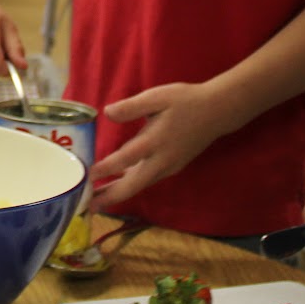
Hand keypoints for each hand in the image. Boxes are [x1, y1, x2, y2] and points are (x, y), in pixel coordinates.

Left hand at [86, 81, 230, 212]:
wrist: (217, 112)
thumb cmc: (184, 101)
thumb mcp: (157, 97)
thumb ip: (131, 107)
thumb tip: (107, 113)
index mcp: (154, 141)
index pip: (125, 159)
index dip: (105, 169)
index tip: (87, 177)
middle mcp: (161, 160)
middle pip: (133, 185)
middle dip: (110, 197)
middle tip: (89, 206)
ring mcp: (169, 167)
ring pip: (140, 185)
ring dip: (119, 193)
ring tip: (98, 199)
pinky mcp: (173, 167)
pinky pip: (147, 180)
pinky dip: (131, 185)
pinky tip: (118, 183)